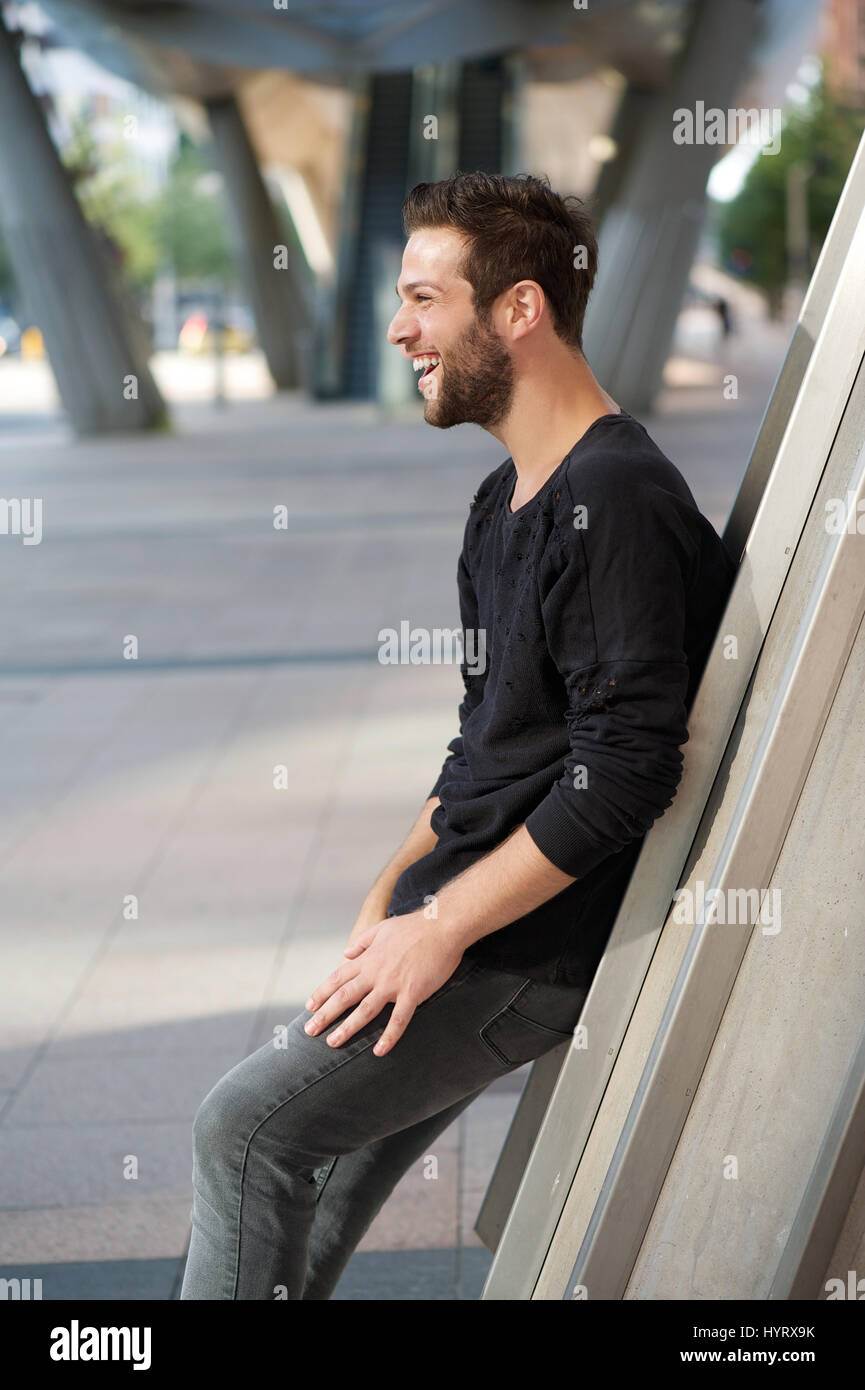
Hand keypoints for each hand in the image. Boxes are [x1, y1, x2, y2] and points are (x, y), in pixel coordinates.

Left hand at [303, 911, 462, 1056]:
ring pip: (365, 1010)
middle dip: (325, 1015)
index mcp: (368, 958)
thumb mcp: (382, 928)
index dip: (322, 993)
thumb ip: (362, 942)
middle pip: (344, 997)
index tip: (309, 1007)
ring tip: (332, 1042)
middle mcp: (375, 972)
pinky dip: (389, 1036)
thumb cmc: (414, 927)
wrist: (442, 925)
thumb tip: (346, 953)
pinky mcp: (412, 992)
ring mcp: (392, 984)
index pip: (338, 978)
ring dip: (347, 1028)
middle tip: (309, 1031)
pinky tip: (379, 1051)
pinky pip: (398, 1019)